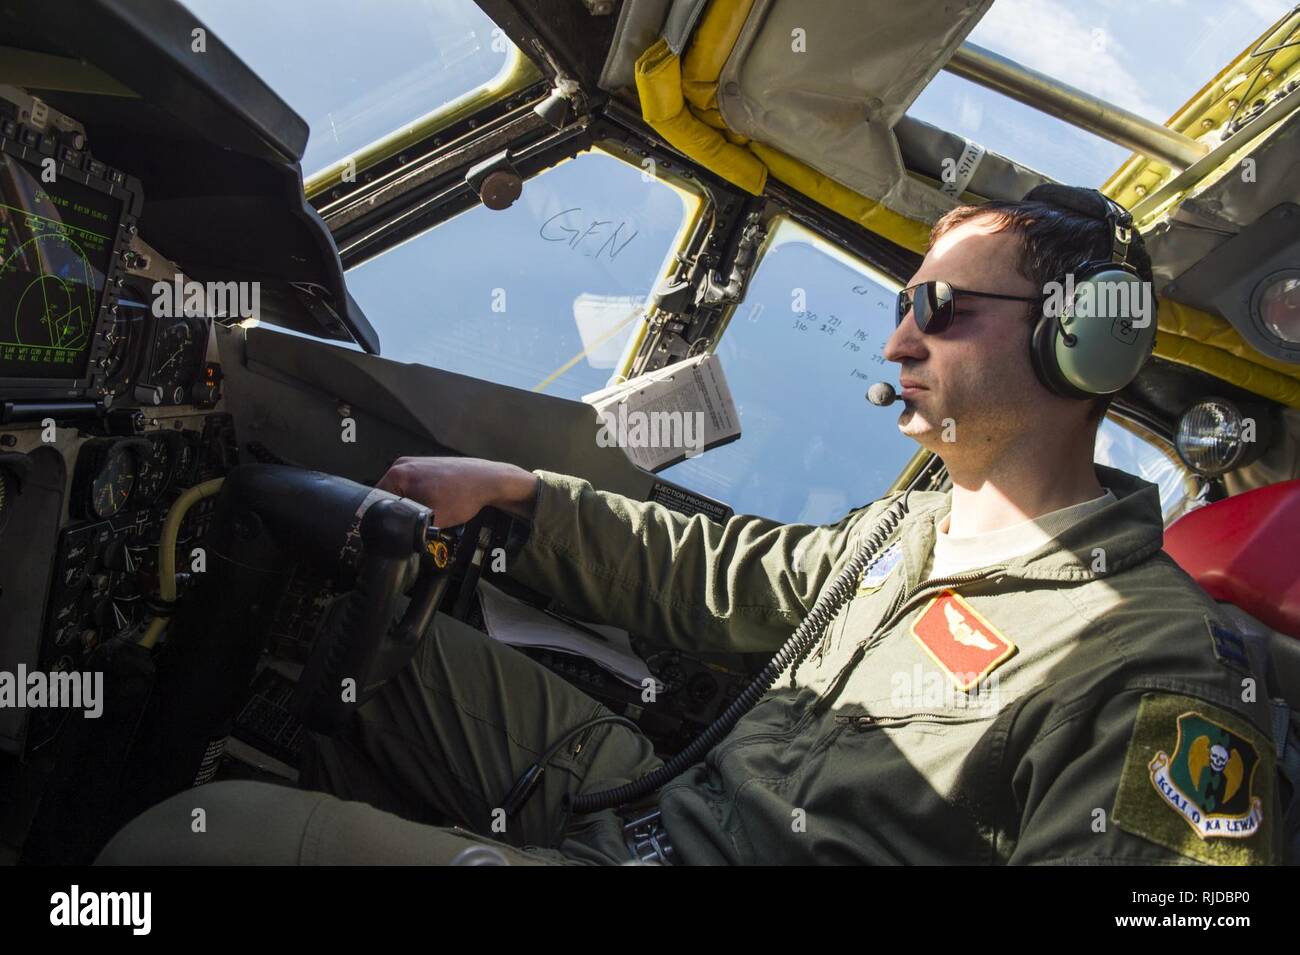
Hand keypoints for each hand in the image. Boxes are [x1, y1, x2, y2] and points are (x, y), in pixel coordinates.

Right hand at [377, 456, 538, 525]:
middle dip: (398, 511)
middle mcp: (402, 464)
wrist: (488, 480)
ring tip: (425, 513)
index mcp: (397, 474)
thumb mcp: (433, 519)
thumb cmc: (463, 495)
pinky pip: (413, 484)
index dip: (383, 518)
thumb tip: (399, 537)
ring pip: (401, 490)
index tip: (391, 529)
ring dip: (409, 504)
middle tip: (411, 524)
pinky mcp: (426, 464)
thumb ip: (410, 528)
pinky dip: (418, 495)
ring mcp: (414, 462)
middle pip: (388, 495)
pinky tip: (432, 503)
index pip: (375, 501)